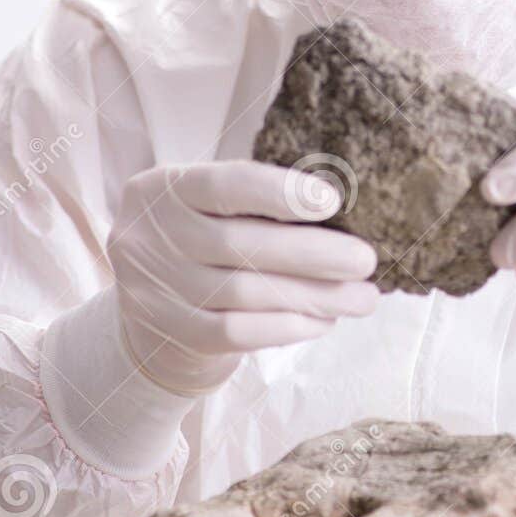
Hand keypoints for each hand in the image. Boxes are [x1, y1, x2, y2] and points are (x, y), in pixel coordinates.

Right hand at [108, 160, 379, 394]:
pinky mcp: (171, 331)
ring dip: (313, 297)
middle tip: (365, 261)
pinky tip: (322, 321)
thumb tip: (341, 214)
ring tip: (361, 298)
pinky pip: (236, 332)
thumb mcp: (208, 205)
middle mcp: (151, 237)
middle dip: (313, 254)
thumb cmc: (202, 236)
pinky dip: (286, 327)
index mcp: (164, 189)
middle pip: (240, 245)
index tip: (332, 202)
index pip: (223, 185)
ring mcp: (156, 288)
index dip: (278, 193)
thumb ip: (255, 201)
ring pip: (245, 293)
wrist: (150, 301)